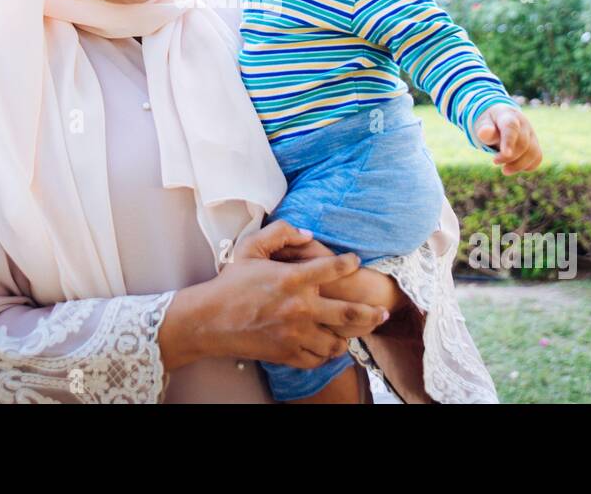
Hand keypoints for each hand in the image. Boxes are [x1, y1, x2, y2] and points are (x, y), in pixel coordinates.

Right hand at [190, 221, 386, 369]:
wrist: (209, 321)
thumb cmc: (230, 283)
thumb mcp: (250, 248)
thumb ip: (281, 233)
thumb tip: (308, 234)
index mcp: (293, 279)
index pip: (335, 268)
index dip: (350, 263)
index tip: (355, 262)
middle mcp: (300, 307)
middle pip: (350, 313)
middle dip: (371, 314)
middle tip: (382, 313)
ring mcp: (295, 334)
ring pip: (336, 341)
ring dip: (348, 337)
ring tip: (354, 334)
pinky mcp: (287, 353)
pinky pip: (317, 358)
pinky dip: (325, 353)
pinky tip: (327, 346)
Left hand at [473, 104, 542, 174]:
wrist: (498, 119)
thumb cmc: (489, 123)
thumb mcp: (483, 124)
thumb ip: (484, 130)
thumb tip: (483, 133)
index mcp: (508, 116)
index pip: (511, 127)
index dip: (509, 141)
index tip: (505, 154)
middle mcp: (523, 124)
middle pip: (523, 143)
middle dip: (509, 157)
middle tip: (495, 161)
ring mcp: (531, 134)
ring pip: (533, 152)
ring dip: (519, 165)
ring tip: (505, 170)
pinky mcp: (535, 144)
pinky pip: (537, 157)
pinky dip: (527, 166)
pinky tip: (514, 167)